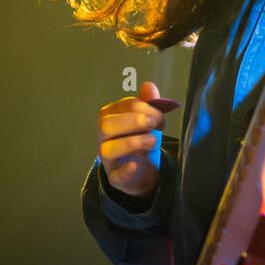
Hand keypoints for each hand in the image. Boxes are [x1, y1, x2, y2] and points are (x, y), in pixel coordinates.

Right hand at [96, 81, 171, 198]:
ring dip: (132, 142)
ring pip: (108, 149)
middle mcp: (104, 137)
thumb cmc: (140, 139)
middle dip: (133, 121)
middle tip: (154, 124)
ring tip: (152, 141)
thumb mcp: (146, 119)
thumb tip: (149, 86)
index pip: (123, 106)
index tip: (161, 116)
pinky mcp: (116, 178)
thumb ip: (147, 103)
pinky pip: (115, 176)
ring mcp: (108, 159)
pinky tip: (135, 166)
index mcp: (111, 117)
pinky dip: (125, 171)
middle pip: (107, 125)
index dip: (144, 107)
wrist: (141, 171)